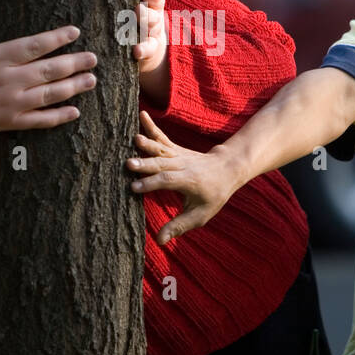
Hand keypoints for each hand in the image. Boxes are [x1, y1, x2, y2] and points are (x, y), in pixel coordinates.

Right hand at [0, 1, 97, 135]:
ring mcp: (8, 104)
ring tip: (91, 80)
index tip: (75, 32)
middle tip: (94, 58)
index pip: (35, 45)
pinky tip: (74, 112)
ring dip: (73, 87)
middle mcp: (7, 80)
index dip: (57, 38)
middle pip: (49, 69)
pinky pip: (38, 121)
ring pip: (48, 94)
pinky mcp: (6, 123)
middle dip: (74, 62)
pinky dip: (58, 117)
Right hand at [126, 110, 239, 244]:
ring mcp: (178, 155)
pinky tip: (142, 114)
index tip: (134, 187)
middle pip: (162, 163)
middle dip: (145, 163)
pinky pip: (162, 136)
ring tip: (133, 138)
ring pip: (161, 148)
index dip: (151, 184)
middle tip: (128, 164)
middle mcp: (182, 165)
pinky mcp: (175, 148)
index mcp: (187, 181)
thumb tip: (159, 241)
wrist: (227, 169)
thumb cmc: (213, 194)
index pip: (167, 181)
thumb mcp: (200, 215)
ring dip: (146, 144)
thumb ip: (179, 226)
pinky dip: (151, 126)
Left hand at [134, 0, 170, 104]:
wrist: (147, 53)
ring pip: (152, 21)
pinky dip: (142, 49)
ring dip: (146, 16)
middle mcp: (154, 12)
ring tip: (138, 11)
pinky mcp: (149, 50)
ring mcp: (153, 31)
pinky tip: (135, 50)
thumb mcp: (133, 2)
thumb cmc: (134, 22)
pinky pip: (147, 48)